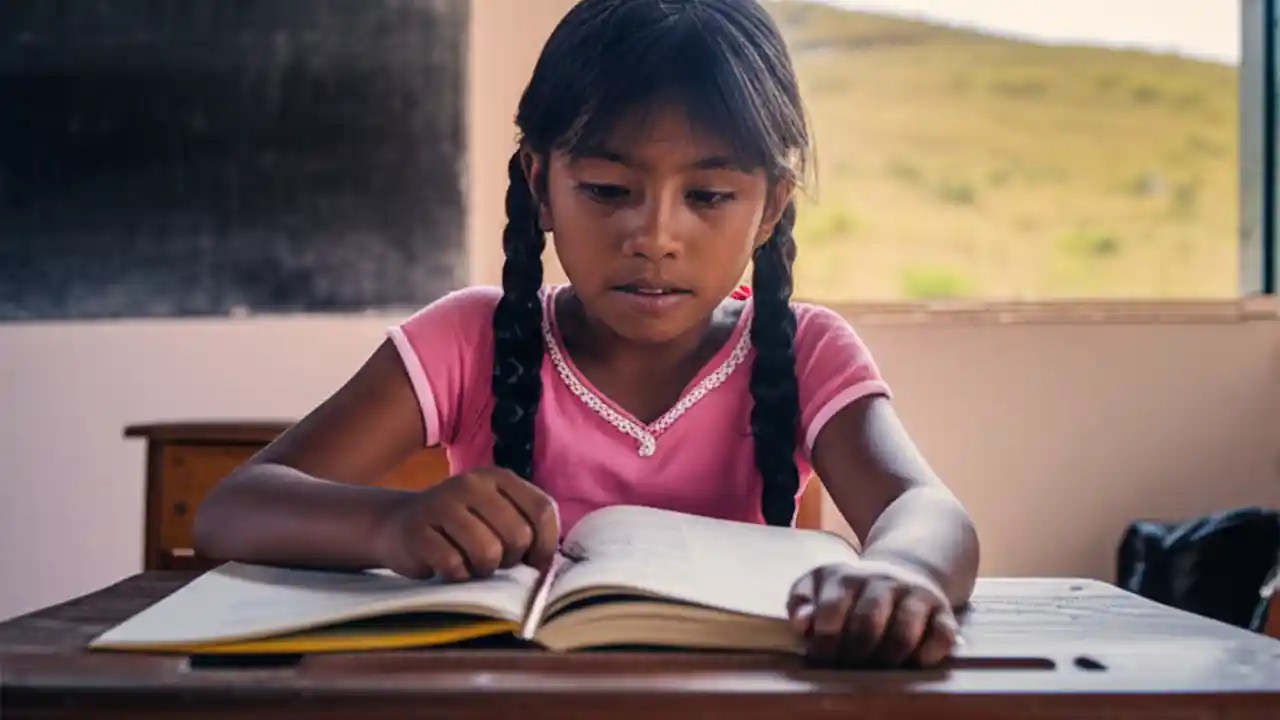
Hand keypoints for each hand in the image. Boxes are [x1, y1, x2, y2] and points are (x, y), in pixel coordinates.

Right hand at [376, 467, 558, 580]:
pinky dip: (456, 576)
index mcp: (497, 478)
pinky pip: (454, 566)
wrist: (399, 524)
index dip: (545, 544)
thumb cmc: (460, 528)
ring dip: (482, 570)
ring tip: (469, 563)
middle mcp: (471, 484)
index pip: (542, 509)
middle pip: (517, 535)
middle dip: (510, 560)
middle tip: (492, 560)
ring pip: (487, 553)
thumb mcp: (495, 515)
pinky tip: (446, 566)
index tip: (535, 563)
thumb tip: (549, 563)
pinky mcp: (418, 531)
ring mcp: (442, 504)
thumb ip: (525, 527)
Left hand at [787, 560, 959, 667]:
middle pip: (867, 623)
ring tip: (877, 670)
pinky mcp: (942, 610)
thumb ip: (801, 602)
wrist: (904, 571)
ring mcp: (914, 594)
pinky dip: (927, 655)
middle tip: (849, 667)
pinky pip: (941, 636)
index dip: (824, 641)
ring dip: (887, 659)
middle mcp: (882, 580)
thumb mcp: (819, 586)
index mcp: (846, 577)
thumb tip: (801, 624)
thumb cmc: (851, 591)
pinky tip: (913, 663)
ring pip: (904, 631)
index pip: (831, 609)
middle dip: (854, 654)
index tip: (820, 658)